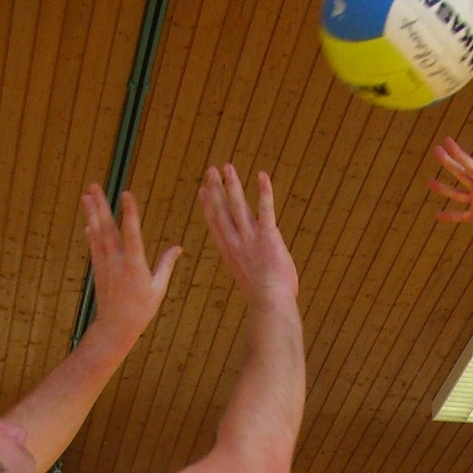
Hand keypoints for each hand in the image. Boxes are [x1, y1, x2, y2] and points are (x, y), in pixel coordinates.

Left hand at [81, 183, 180, 353]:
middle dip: (101, 205)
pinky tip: (88, 221)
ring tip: (86, 195)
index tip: (126, 194)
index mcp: (135, 265)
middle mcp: (117, 261)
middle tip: (94, 185)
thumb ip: (166, 265)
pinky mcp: (98, 269)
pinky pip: (94, 246)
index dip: (129, 212)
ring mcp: (105, 264)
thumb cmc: (141, 310)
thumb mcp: (158, 289)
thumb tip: (178, 248)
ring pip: (97, 233)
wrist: (115, 328)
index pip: (132, 233)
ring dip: (91, 213)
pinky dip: (92, 232)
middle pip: (108, 228)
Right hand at [200, 165, 297, 306]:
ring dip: (232, 185)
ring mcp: (250, 239)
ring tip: (227, 167)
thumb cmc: (265, 300)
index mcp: (230, 253)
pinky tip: (262, 176)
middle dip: (216, 188)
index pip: (216, 224)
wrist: (270, 305)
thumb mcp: (250, 279)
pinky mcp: (268, 237)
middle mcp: (236, 243)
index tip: (203, 190)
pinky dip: (264, 192)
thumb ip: (250, 266)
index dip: (208, 205)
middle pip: (222, 210)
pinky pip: (266, 210)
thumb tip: (255, 266)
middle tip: (210, 170)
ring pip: (238, 206)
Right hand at [430, 139, 472, 247]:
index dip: (457, 152)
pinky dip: (450, 215)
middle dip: (448, 162)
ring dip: (444, 188)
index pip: (468, 164)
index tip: (446, 141)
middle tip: (435, 150)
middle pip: (460, 173)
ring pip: (457, 194)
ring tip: (429, 181)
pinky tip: (438, 215)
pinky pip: (460, 215)